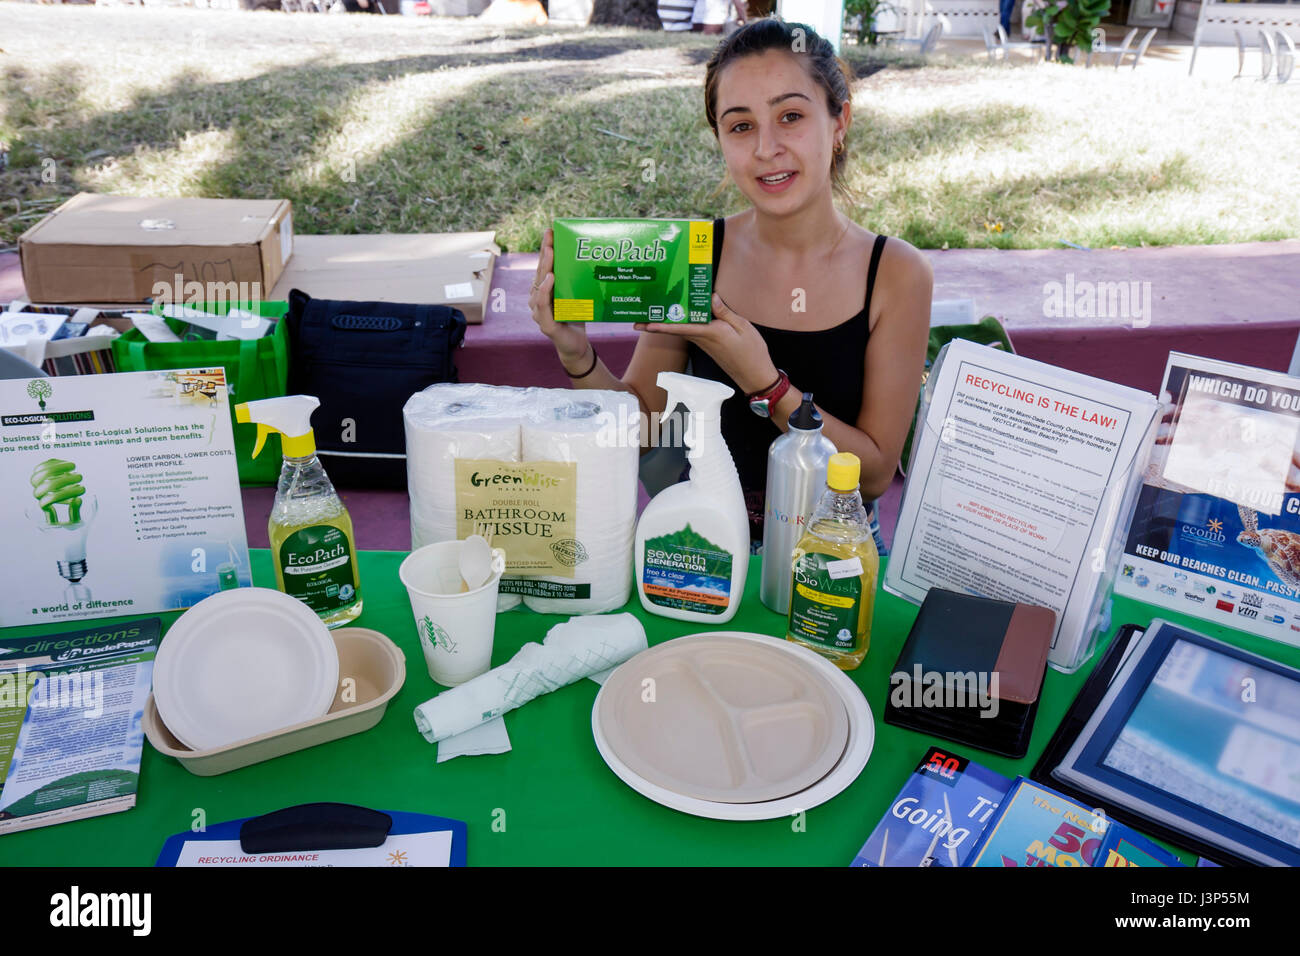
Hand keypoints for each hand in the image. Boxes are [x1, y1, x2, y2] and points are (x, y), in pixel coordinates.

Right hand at [529, 227, 588, 368]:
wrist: (577, 345)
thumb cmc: (576, 318)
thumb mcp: (577, 295)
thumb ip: (577, 280)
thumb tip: (591, 256)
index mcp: (544, 290)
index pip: (544, 266)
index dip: (546, 248)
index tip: (551, 231)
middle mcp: (536, 298)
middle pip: (540, 271)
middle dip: (545, 252)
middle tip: (550, 236)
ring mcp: (538, 311)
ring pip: (538, 285)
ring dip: (544, 267)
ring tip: (550, 252)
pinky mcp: (545, 324)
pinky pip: (541, 304)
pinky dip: (544, 291)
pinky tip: (549, 279)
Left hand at [635, 293, 777, 394]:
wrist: (755, 375)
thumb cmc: (752, 351)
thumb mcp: (743, 327)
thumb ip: (725, 312)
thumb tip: (711, 296)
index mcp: (710, 333)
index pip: (680, 328)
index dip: (660, 325)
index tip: (643, 324)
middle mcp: (702, 339)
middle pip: (674, 329)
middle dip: (655, 324)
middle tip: (637, 318)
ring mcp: (704, 343)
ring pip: (681, 330)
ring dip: (666, 323)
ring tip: (653, 312)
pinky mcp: (708, 345)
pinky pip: (690, 331)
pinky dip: (681, 323)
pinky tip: (679, 315)